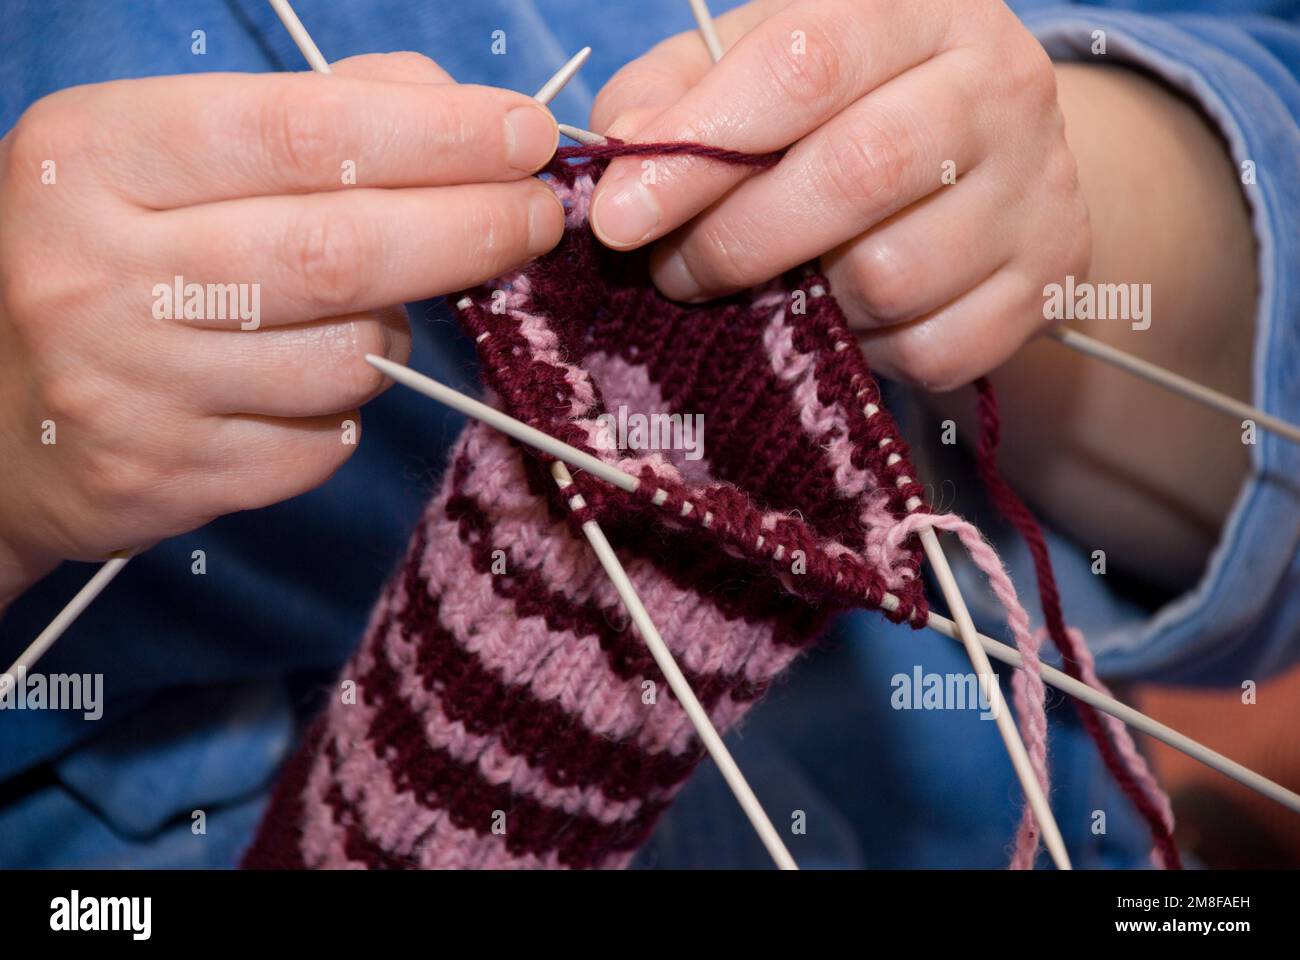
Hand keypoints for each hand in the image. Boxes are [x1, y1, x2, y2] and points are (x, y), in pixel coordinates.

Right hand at [0, 52, 564, 602]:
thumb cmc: (108, 257)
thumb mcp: (165, 155)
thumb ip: (309, 119)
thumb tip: (450, 108)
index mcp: (98, 156)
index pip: (305, 135)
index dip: (438, 136)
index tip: (525, 135)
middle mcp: (101, 272)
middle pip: (341, 252)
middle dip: (470, 230)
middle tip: (538, 217)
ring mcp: (131, 388)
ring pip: (346, 363)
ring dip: (395, 335)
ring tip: (373, 312)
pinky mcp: (165, 479)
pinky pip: (320, 447)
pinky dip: (346, 415)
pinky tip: (306, 389)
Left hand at [588, 0, 1089, 390]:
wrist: (992, 159)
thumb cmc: (846, 106)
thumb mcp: (755, 67)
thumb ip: (675, 95)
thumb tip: (624, 153)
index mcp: (918, 6)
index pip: (804, 65)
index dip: (700, 148)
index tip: (619, 217)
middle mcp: (999, 83)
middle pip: (857, 172)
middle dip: (737, 240)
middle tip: (676, 272)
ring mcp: (1039, 186)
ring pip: (893, 275)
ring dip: (802, 301)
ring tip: (771, 286)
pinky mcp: (1051, 279)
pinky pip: (934, 347)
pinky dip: (868, 350)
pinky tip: (846, 316)